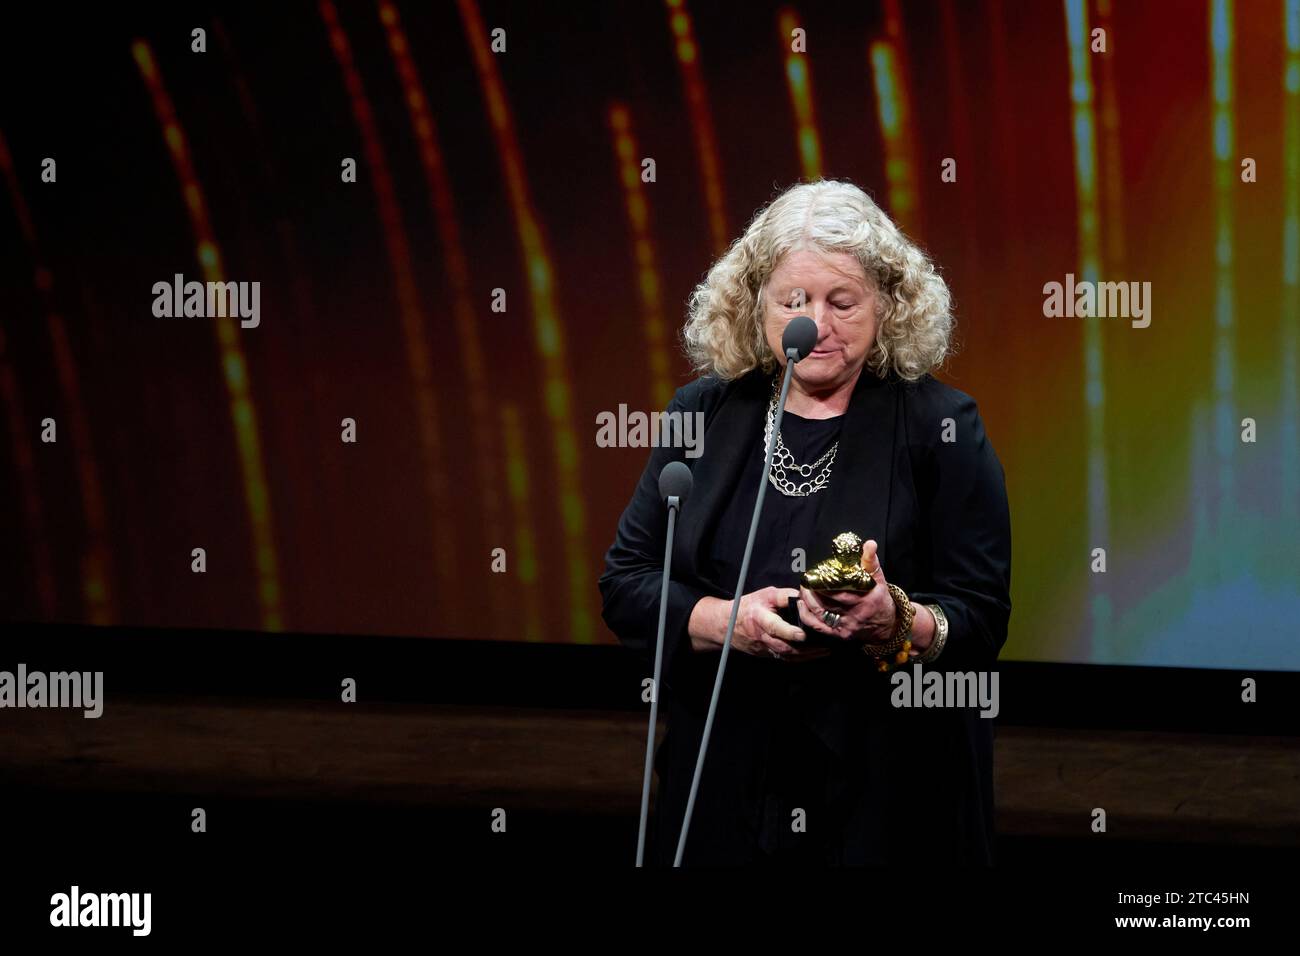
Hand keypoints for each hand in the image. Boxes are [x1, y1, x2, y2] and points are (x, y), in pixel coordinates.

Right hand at [691, 588, 830, 661]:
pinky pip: (785, 658)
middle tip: (825, 646)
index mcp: (759, 617)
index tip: (802, 634)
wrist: (727, 625)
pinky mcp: (767, 654)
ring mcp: (764, 647)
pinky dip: (801, 658)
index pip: (774, 626)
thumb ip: (784, 596)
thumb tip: (805, 596)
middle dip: (804, 649)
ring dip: (807, 655)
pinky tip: (815, 655)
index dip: (788, 631)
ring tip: (825, 651)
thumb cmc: (749, 606)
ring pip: (786, 655)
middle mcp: (761, 635)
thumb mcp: (765, 595)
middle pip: (783, 646)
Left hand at [796, 538, 896, 645]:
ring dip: (807, 600)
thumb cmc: (880, 598)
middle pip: (828, 601)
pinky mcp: (840, 635)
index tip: (816, 572)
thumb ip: (871, 561)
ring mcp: (847, 626)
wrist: (887, 625)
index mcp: (865, 599)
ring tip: (803, 588)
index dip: (825, 582)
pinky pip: (819, 627)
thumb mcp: (879, 579)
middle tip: (805, 579)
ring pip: (821, 613)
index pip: (841, 590)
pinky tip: (801, 605)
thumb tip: (869, 544)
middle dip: (813, 589)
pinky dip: (807, 616)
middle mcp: (855, 614)